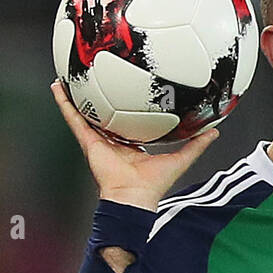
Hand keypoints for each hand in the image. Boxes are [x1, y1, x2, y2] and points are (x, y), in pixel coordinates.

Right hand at [49, 78, 218, 211]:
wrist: (133, 199)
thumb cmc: (154, 185)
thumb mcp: (180, 159)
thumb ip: (196, 145)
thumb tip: (215, 131)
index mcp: (132, 145)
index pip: (129, 122)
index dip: (128, 107)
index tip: (129, 91)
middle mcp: (113, 141)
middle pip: (105, 114)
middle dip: (101, 97)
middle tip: (98, 75)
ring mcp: (99, 140)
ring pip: (85, 113)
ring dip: (77, 95)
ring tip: (70, 74)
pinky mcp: (88, 141)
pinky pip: (74, 118)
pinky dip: (64, 103)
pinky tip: (58, 85)